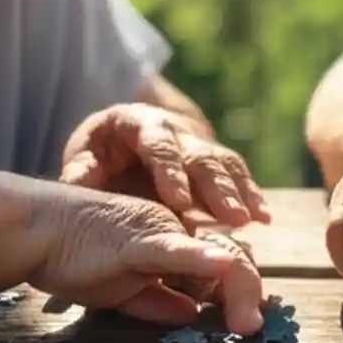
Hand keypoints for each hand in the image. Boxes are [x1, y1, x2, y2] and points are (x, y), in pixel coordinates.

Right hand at [26, 182, 263, 332]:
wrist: (34, 231)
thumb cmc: (73, 257)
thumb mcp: (124, 290)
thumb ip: (159, 300)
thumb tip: (192, 313)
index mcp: (174, 241)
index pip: (221, 266)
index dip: (239, 294)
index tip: (246, 324)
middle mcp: (176, 230)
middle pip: (229, 259)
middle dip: (246, 295)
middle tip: (251, 329)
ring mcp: (159, 231)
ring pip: (213, 254)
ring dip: (238, 288)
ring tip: (246, 321)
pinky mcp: (137, 238)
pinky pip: (173, 248)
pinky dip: (199, 258)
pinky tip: (220, 264)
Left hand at [60, 104, 270, 226]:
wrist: (124, 139)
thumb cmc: (101, 154)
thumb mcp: (85, 158)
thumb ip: (81, 173)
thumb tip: (77, 184)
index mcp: (140, 123)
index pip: (158, 147)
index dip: (171, 173)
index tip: (179, 202)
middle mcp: (176, 130)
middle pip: (200, 156)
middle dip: (218, 188)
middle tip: (232, 217)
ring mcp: (200, 144)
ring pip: (225, 164)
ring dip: (241, 192)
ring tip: (254, 220)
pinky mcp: (216, 162)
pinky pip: (238, 175)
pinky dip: (252, 195)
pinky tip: (265, 217)